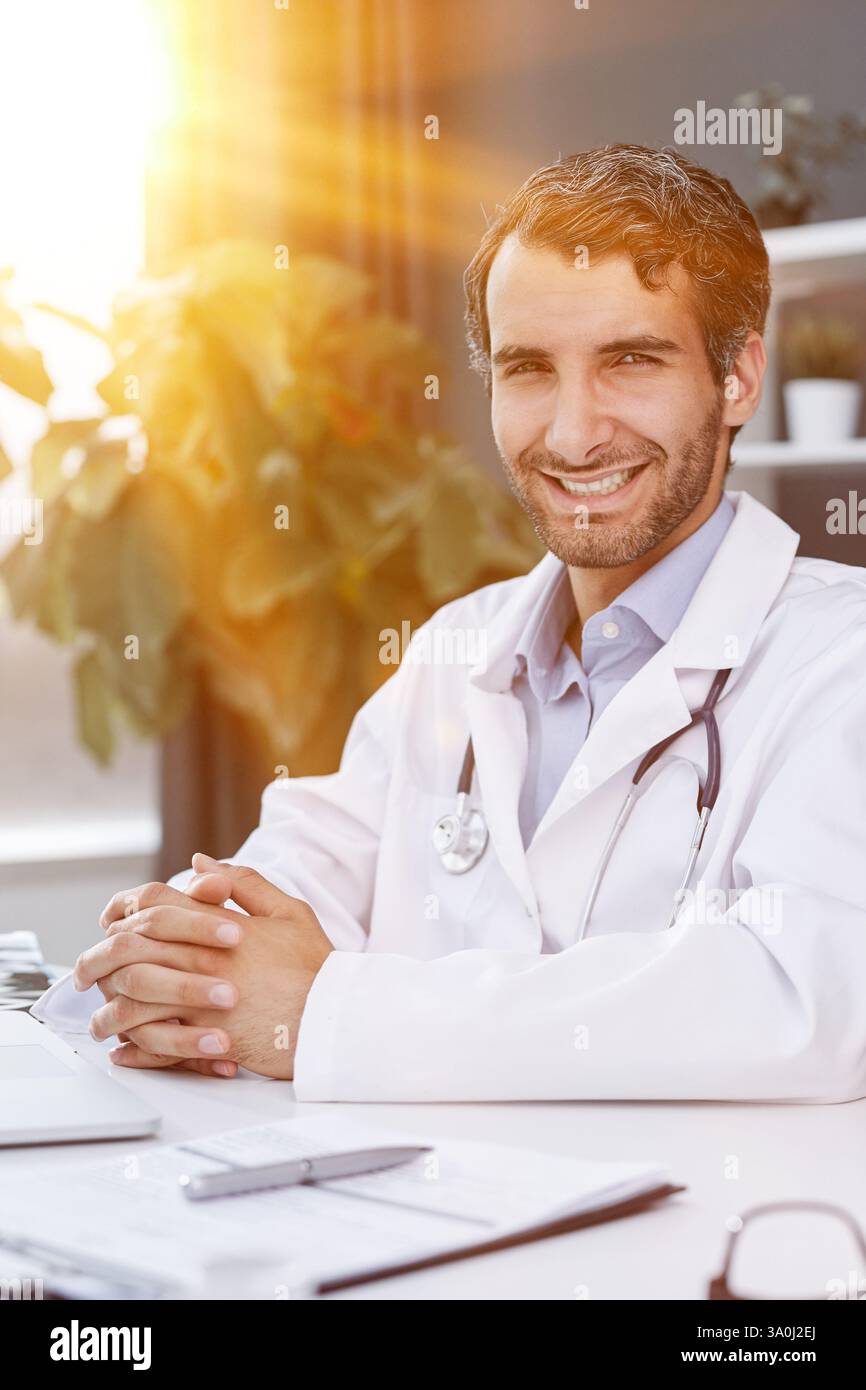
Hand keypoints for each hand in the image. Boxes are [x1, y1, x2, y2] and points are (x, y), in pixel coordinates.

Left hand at [77, 857, 333, 1079]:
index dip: (126, 907)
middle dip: (98, 957)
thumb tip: (201, 862)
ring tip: (101, 1019)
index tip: (113, 921)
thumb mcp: (287, 910)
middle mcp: (201, 958)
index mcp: (218, 924)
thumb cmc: (315, 968)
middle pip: (128, 948)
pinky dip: (133, 1049)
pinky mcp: (204, 1037)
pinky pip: (152, 1041)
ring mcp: (199, 998)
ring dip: (107, 1008)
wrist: (335, 1017)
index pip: (153, 903)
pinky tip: (124, 1051)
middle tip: (84, 970)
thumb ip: (242, 883)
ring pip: (130, 998)